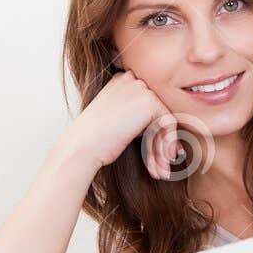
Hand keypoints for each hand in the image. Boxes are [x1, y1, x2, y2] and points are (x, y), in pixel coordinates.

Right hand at [62, 70, 179, 177]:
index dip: (157, 134)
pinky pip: (169, 125)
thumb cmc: (95, 141)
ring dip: (163, 150)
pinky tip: (160, 165)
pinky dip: (167, 146)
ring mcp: (140, 88)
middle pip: (159, 115)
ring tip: (161, 172)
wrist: (81, 148)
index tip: (162, 156)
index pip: (150, 107)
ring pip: (165, 122)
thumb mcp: (119, 122)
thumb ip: (139, 116)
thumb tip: (171, 127)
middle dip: (161, 144)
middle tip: (162, 169)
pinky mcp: (149, 101)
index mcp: (122, 82)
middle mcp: (132, 80)